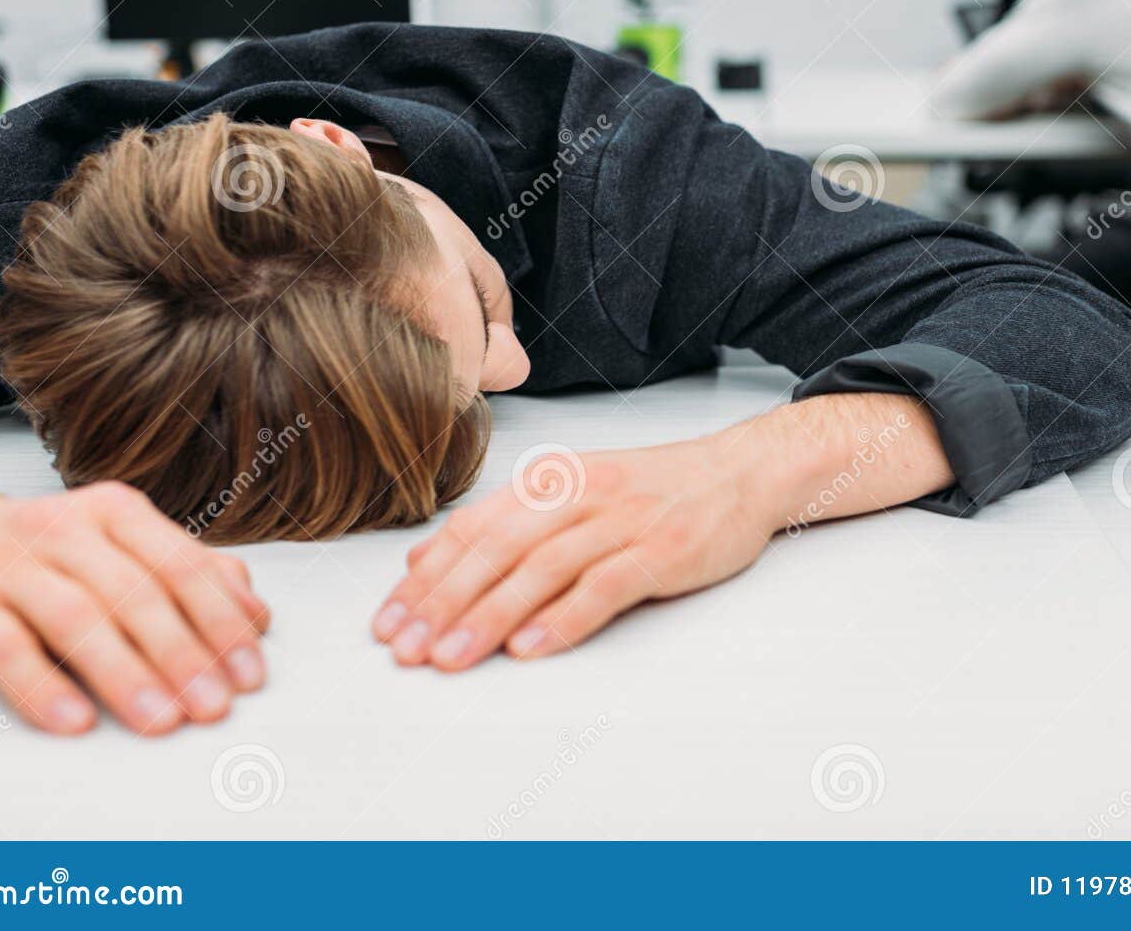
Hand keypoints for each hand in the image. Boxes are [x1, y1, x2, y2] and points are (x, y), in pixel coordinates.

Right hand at [0, 480, 270, 734]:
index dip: (221, 623)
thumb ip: (192, 574)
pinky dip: (44, 689)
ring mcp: (9, 566)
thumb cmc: (52, 550)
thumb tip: (257, 616)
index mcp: (116, 511)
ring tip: (164, 720)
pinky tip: (79, 721)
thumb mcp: (123, 545)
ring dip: (126, 674)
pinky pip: (6, 650)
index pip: (182, 567)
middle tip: (215, 705)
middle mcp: (65, 530)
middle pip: (136, 595)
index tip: (250, 674)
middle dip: (184, 655)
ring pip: (78, 619)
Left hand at [372, 436, 782, 669]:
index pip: (472, 529)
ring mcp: (622, 522)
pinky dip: (564, 619)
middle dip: (443, 602)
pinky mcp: (663, 551)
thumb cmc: (654, 492)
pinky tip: (530, 648)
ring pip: (542, 569)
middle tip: (404, 648)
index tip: (388, 621)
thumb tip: (424, 560)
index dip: (425, 578)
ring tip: (450, 658)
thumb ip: (502, 526)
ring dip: (489, 617)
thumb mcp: (572, 494)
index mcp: (550, 481)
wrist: (742, 471)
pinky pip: (605, 586)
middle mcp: (579, 495)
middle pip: (497, 550)